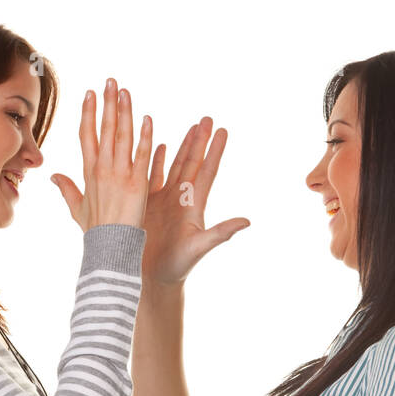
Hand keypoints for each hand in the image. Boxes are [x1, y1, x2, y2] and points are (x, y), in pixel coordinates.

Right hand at [50, 77, 152, 231]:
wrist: (109, 249)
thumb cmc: (95, 232)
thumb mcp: (77, 209)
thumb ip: (66, 189)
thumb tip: (52, 175)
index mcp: (89, 172)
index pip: (87, 135)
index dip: (88, 113)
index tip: (89, 93)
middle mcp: (103, 169)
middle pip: (104, 129)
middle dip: (107, 103)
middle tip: (110, 80)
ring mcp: (120, 175)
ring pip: (122, 136)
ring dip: (124, 112)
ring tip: (125, 91)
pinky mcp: (138, 184)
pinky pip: (141, 156)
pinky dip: (144, 137)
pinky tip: (147, 119)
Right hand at [141, 116, 250, 285]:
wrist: (153, 278)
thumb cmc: (177, 267)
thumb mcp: (199, 247)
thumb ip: (221, 233)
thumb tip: (247, 222)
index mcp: (194, 205)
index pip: (207, 171)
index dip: (214, 151)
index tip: (222, 130)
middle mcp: (181, 199)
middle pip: (192, 163)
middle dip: (200, 140)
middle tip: (207, 117)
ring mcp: (164, 201)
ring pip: (175, 166)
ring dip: (182, 145)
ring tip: (190, 126)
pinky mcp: (147, 205)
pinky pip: (152, 176)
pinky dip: (155, 160)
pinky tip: (157, 144)